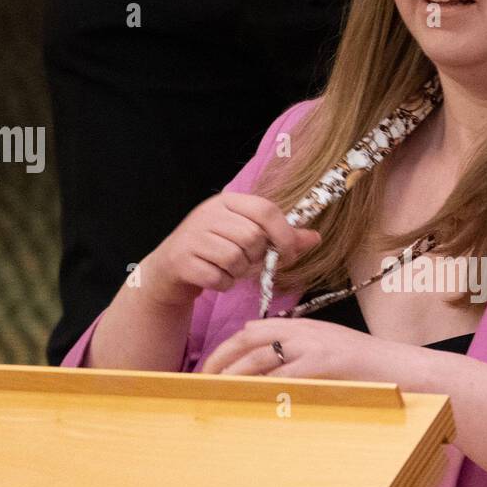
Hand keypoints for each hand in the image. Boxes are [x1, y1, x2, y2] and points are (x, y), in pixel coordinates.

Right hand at [141, 192, 321, 307]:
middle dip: (257, 258)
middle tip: (248, 264)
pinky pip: (218, 278)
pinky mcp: (181, 260)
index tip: (289, 253)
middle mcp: (207, 213)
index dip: (284, 233)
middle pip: (253, 237)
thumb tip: (315, 237)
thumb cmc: (216, 252)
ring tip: (229, 270)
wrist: (170, 270)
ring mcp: (192, 236)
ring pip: (235, 258)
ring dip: (239, 273)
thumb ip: (281, 237)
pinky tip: (215, 278)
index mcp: (227, 202)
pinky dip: (223, 284)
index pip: (265, 209)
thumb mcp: (248, 239)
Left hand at [200, 317, 404, 379]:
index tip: (211, 369)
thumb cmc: (368, 368)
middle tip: (201, 382)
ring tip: (215, 393)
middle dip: (220, 360)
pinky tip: (249, 399)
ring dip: (233, 376)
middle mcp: (304, 331)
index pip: (253, 330)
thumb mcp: (330, 352)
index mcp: (303, 326)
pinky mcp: (323, 364)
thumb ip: (300, 357)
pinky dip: (262, 387)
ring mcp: (313, 346)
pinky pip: (283, 375)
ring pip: (260, 358)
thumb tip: (268, 377)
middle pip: (248, 339)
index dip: (227, 349)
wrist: (402, 367)